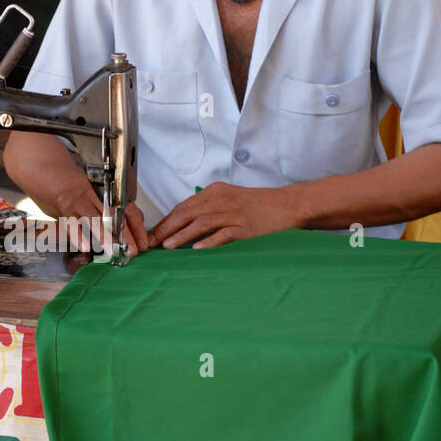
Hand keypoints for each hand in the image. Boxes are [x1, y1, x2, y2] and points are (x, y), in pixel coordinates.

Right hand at [54, 181, 148, 257]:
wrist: (45, 168)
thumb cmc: (67, 182)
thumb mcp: (89, 192)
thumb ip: (102, 208)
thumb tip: (120, 228)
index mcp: (104, 192)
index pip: (127, 209)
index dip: (136, 227)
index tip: (142, 242)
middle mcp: (93, 195)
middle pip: (113, 217)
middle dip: (124, 236)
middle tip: (132, 250)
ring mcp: (78, 200)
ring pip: (95, 220)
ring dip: (104, 237)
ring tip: (112, 250)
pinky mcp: (63, 207)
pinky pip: (72, 224)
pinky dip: (78, 236)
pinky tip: (84, 246)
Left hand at [147, 182, 303, 249]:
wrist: (287, 205)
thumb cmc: (256, 205)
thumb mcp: (228, 199)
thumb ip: (207, 209)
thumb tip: (181, 225)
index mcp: (215, 192)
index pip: (184, 206)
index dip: (166, 221)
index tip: (153, 234)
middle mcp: (222, 200)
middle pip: (188, 213)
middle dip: (168, 228)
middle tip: (153, 242)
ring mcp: (234, 213)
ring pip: (202, 223)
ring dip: (183, 235)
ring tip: (168, 246)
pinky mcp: (247, 228)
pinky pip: (225, 234)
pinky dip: (209, 241)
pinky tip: (197, 249)